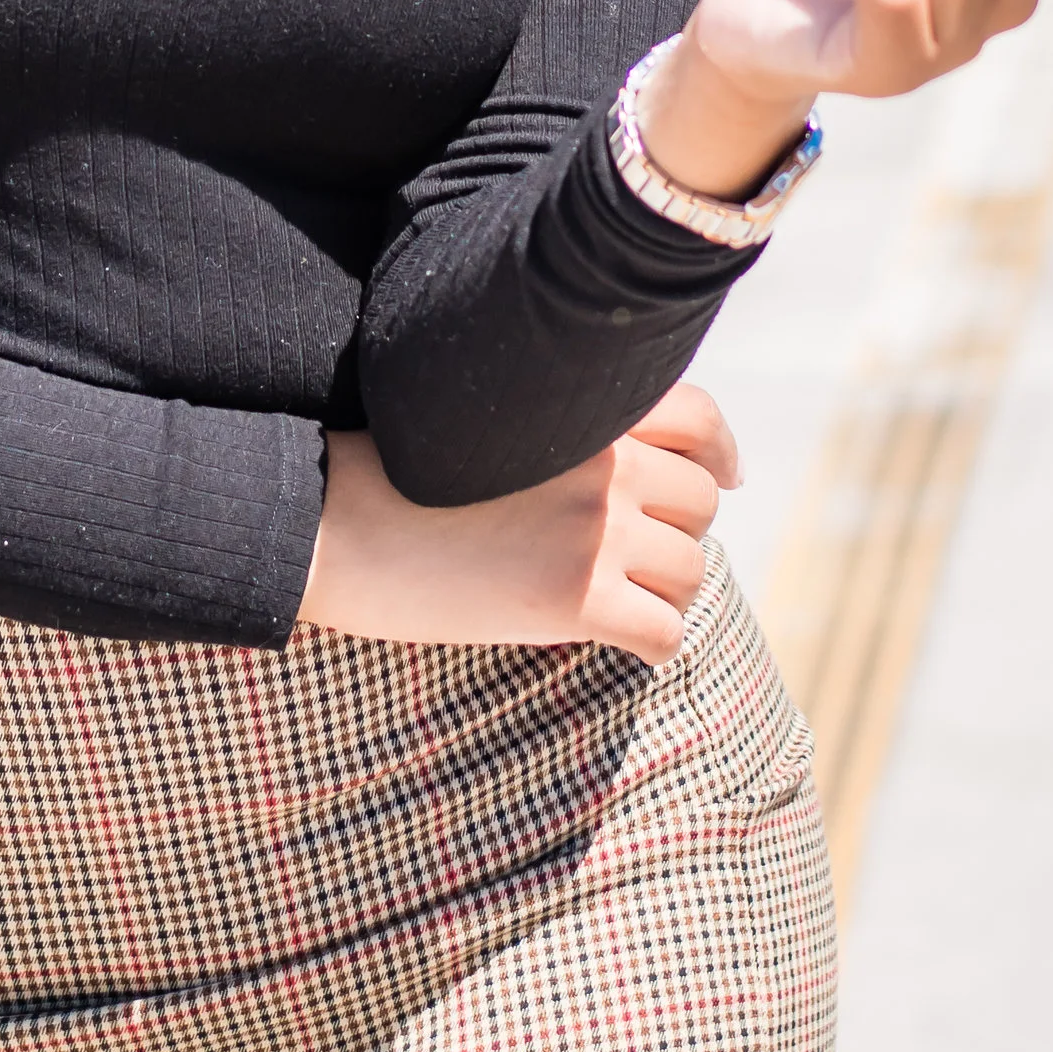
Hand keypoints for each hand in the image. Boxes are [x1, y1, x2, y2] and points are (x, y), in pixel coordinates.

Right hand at [298, 383, 738, 666]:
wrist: (328, 522)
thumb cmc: (384, 469)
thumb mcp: (481, 420)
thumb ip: (553, 423)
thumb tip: (612, 460)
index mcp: (581, 407)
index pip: (695, 415)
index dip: (718, 451)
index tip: (724, 476)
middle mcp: (604, 461)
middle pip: (700, 504)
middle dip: (679, 532)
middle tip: (642, 556)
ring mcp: (596, 531)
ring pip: (691, 572)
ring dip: (666, 592)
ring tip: (623, 602)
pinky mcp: (576, 600)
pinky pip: (665, 634)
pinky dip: (652, 644)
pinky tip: (621, 644)